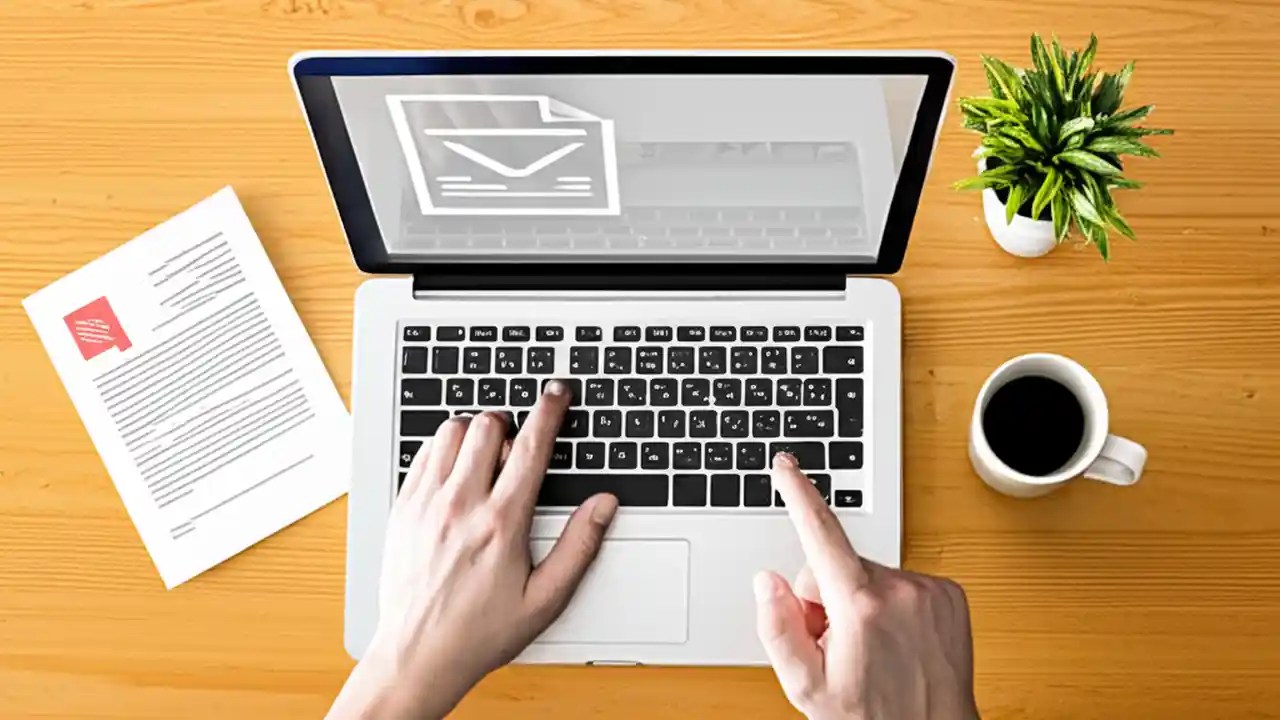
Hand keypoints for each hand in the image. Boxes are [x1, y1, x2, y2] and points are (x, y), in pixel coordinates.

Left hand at [327, 380, 617, 719]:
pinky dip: (443, 448)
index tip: (558, 392)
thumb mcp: (545, 599)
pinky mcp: (402, 509)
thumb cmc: (480, 632)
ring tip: (486, 455)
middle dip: (511, 423)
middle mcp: (460, 506)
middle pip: (489, 426)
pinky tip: (456, 469)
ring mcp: (426, 504)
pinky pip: (423, 453)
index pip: (530, 446)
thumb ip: (580, 546)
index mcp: (501, 524)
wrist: (417, 655)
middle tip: (519, 443)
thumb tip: (603, 506)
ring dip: (474, 432)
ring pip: (451, 431)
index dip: (550, 411)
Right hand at [757, 453, 977, 719]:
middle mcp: (900, 588)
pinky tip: (896, 642)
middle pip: (836, 565)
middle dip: (825, 597)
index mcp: (860, 606)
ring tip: (871, 650)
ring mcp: (929, 590)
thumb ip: (777, 627)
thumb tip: (768, 581)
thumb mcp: (806, 687)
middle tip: (836, 646)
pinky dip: (892, 606)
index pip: (820, 533)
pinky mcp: (949, 594)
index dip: (798, 493)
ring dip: (860, 603)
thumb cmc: (872, 719)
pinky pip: (901, 583)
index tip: (785, 465)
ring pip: (869, 574)